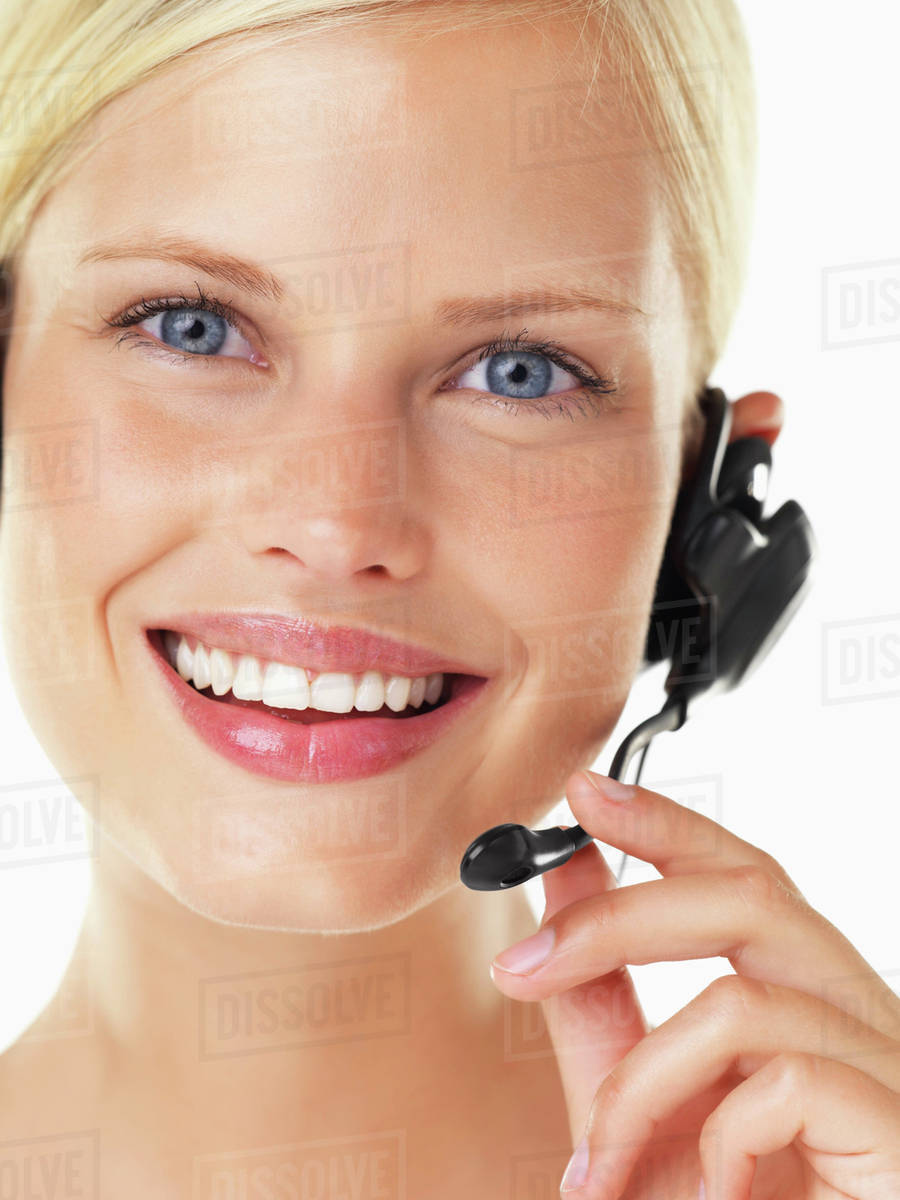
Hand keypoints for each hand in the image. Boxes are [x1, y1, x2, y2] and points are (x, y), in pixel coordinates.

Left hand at [488, 769, 899, 1199]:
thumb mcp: (637, 1104)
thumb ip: (601, 999)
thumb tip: (567, 874)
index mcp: (805, 998)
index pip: (744, 877)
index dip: (668, 824)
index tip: (583, 792)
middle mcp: (857, 1016)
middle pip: (750, 897)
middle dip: (617, 919)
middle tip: (521, 965)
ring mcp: (887, 1069)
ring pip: (741, 1002)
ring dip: (640, 1085)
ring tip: (601, 1166)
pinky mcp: (897, 1129)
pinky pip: (786, 1081)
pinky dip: (717, 1140)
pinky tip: (713, 1194)